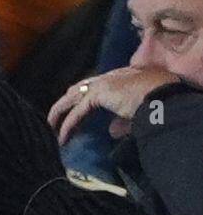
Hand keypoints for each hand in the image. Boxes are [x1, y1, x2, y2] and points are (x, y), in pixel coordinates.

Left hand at [48, 67, 179, 145]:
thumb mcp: (137, 113)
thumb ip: (122, 121)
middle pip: (79, 89)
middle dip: (66, 104)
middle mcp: (110, 76)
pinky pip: (77, 112)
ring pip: (73, 98)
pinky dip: (69, 126)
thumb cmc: (158, 104)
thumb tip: (112, 131)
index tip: (75, 115)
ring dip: (60, 114)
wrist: (163, 98)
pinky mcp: (98, 94)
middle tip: (55, 120)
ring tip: (51, 129)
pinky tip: (62, 138)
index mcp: (121, 77)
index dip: (82, 100)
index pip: (95, 88)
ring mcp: (103, 83)